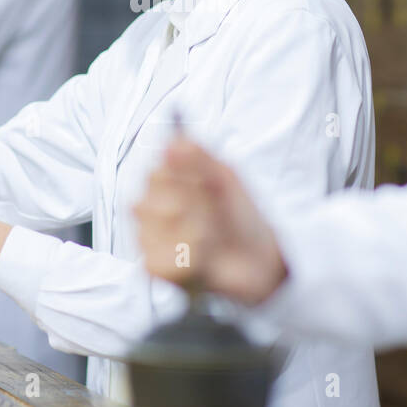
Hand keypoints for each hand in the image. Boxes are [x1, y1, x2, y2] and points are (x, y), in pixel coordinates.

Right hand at [135, 139, 288, 304]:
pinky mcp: (154, 265)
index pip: (154, 173)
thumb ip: (200, 157)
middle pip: (148, 201)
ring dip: (194, 230)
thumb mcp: (226, 178)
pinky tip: (203, 257)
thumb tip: (174, 140)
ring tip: (211, 236)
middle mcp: (151, 208)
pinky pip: (161, 259)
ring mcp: (148, 238)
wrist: (258, 259)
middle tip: (212, 213)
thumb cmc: (239, 217)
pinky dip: (190, 257)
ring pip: (159, 230)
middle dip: (189, 207)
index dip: (182, 180)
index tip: (206, 184)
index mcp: (165, 182)